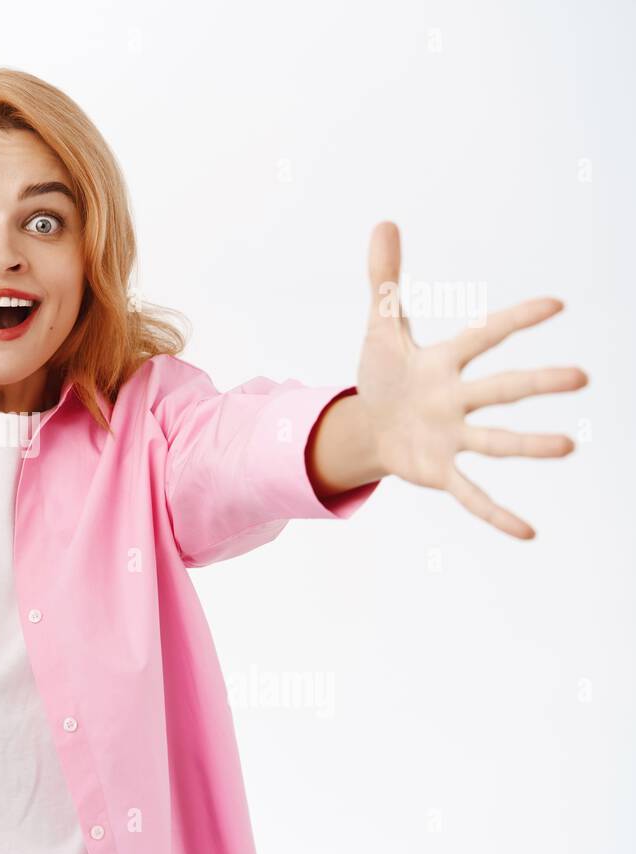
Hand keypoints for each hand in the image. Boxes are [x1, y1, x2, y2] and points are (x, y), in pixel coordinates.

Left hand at [355, 222, 587, 538]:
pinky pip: (470, 493)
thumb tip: (383, 222)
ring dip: (528, 445)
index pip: (482, 336)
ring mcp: (452, 436)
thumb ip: (385, 281)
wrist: (369, 425)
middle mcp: (456, 398)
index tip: (556, 304)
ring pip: (493, 441)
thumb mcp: (379, 328)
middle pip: (498, 388)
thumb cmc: (385, 373)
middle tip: (582, 377)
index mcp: (443, 361)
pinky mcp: (439, 470)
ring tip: (568, 448)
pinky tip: (528, 533)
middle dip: (535, 383)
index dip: (514, 320)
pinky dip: (494, 513)